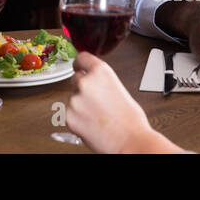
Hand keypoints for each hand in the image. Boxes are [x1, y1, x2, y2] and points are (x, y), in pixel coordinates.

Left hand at [67, 52, 181, 152]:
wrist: (130, 142)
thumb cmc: (131, 120)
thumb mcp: (119, 89)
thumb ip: (102, 82)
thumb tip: (94, 81)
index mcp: (101, 71)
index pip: (81, 58)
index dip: (80, 64)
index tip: (78, 67)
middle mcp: (85, 82)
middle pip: (75, 79)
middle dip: (82, 88)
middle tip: (95, 102)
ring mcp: (75, 99)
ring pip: (73, 98)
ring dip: (80, 105)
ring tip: (98, 117)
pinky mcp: (69, 116)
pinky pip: (70, 114)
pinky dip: (77, 119)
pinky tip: (92, 124)